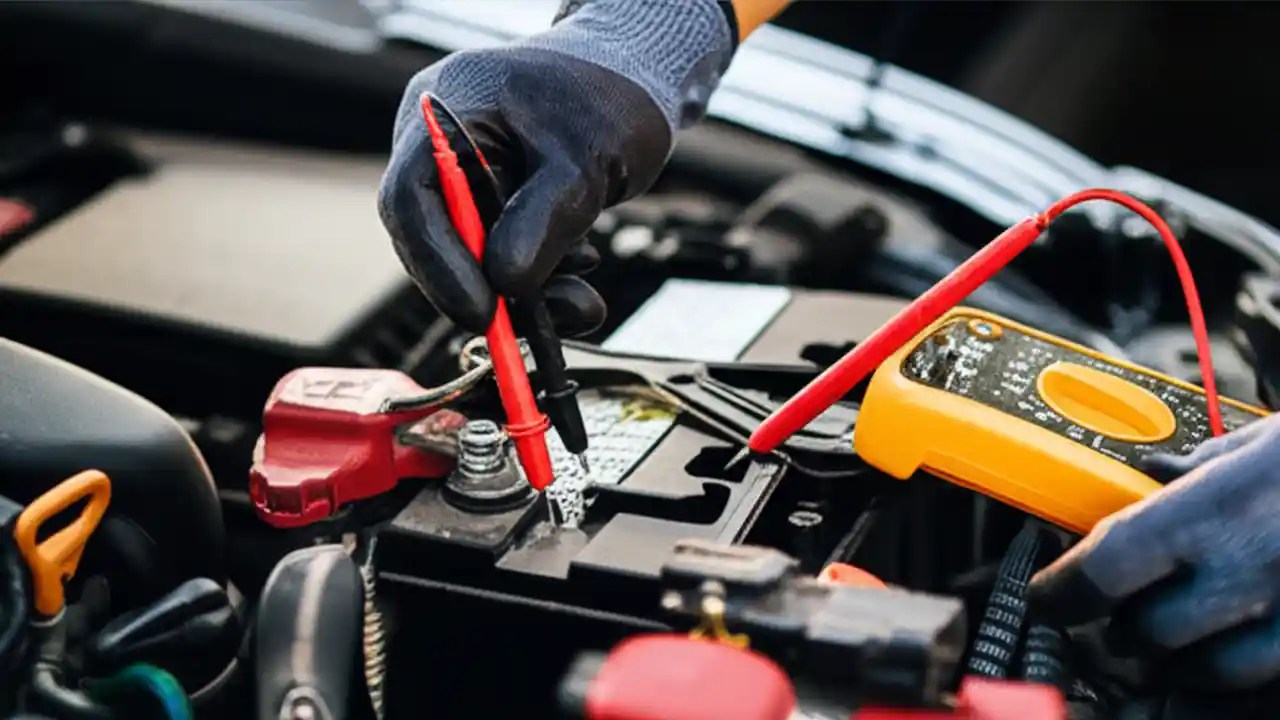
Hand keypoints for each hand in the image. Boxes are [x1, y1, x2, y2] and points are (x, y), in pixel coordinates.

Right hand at [377, 0, 734, 334]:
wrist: (634, 76)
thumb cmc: (608, 96)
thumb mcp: (584, 158)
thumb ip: (544, 220)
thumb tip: (506, 285)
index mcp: (443, 112)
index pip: (412, 200)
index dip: (439, 266)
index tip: (482, 312)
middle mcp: (439, 143)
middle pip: (435, 235)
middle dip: (488, 288)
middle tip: (534, 327)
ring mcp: (462, 170)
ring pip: (471, 250)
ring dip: (524, 289)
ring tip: (583, 302)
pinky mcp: (489, 194)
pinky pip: (498, 245)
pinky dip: (537, 270)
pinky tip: (580, 268)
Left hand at [1028, 412, 1279, 688]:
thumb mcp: (1270, 438)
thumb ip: (1204, 464)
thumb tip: (1153, 476)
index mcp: (1220, 506)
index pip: (1104, 567)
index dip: (1063, 590)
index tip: (1049, 593)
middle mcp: (1253, 569)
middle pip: (1146, 631)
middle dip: (1122, 625)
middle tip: (1116, 608)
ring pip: (1204, 671)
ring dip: (1178, 658)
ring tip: (1175, 631)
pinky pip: (1263, 683)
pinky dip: (1238, 673)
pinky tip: (1236, 646)